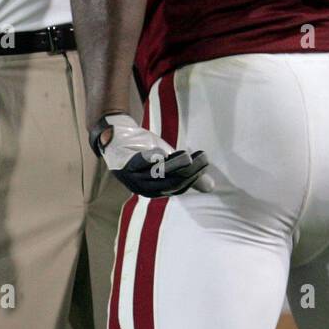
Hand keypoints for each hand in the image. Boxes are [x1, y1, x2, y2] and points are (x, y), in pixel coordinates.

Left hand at [90, 112, 211, 196]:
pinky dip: (149, 159)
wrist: (118, 137)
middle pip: (170, 182)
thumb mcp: (168, 163)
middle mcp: (145, 189)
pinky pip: (138, 164)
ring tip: (187, 157)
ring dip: (173, 165)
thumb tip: (211, 186)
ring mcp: (134, 177)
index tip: (205, 162)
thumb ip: (185, 173)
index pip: (179, 187)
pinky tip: (161, 152)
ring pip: (157, 174)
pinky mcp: (125, 164)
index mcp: (156, 191)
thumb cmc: (144, 152)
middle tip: (202, 159)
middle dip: (188, 172)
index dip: (193, 176)